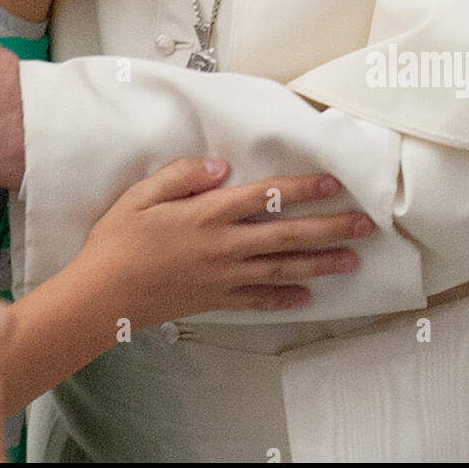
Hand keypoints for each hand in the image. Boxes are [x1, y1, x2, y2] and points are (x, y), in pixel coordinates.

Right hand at [78, 158, 374, 323]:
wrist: (103, 296)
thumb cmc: (118, 241)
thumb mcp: (141, 195)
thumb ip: (182, 176)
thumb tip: (221, 166)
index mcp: (206, 214)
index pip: (264, 196)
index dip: (300, 188)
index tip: (331, 183)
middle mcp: (223, 246)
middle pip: (286, 235)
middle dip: (328, 229)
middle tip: (364, 226)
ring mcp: (222, 277)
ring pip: (282, 269)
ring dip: (320, 263)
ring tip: (351, 261)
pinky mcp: (215, 300)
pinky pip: (258, 300)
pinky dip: (285, 299)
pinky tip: (308, 297)